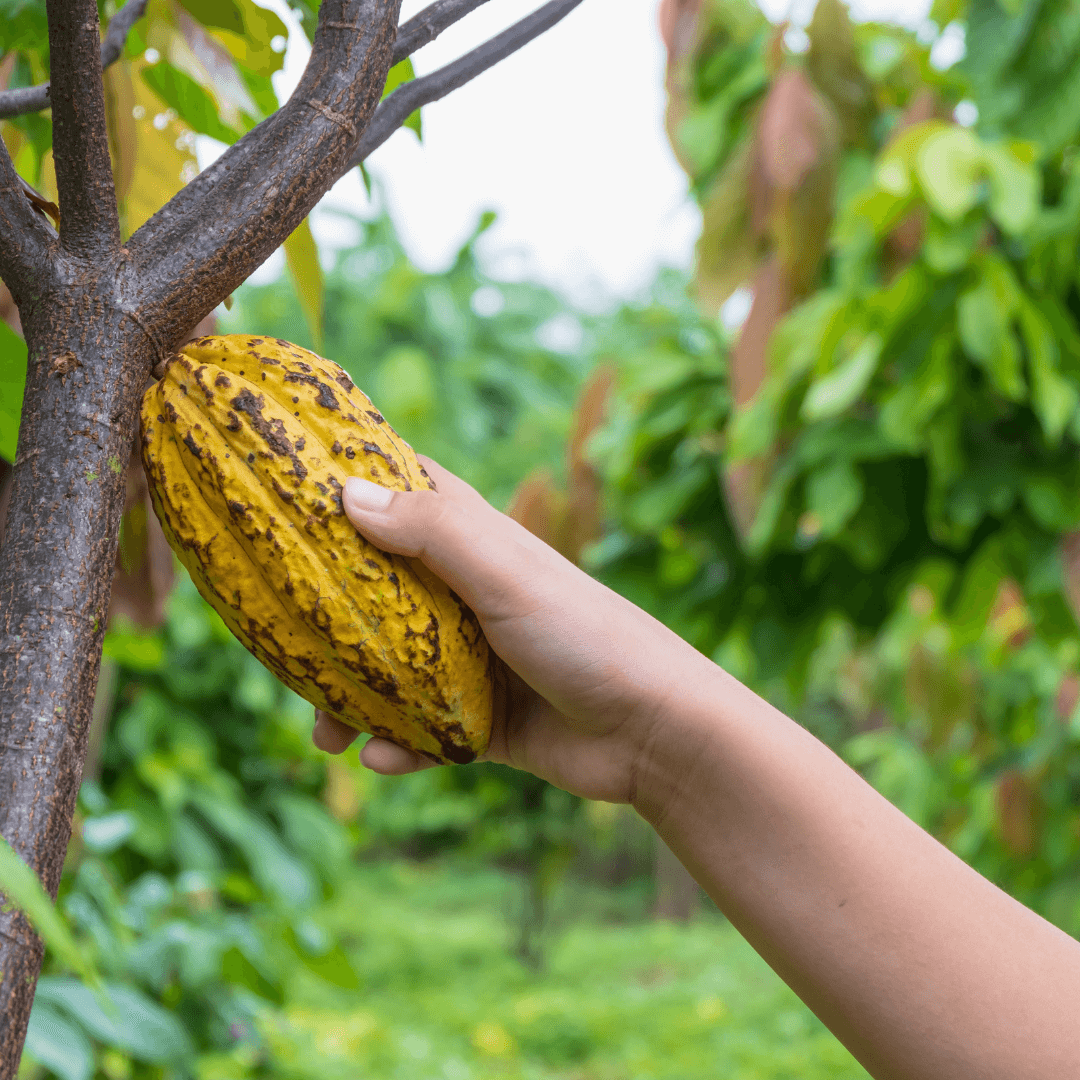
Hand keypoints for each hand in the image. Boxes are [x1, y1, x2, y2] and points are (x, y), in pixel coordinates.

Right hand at [312, 456, 706, 803]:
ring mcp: (474, 661)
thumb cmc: (586, 634)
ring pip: (388, 674)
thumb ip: (433, 531)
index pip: (405, 495)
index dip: (349, 487)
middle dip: (325, 622)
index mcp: (475, 545)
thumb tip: (346, 493)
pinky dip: (399, 748)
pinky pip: (422, 733)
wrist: (655, 732)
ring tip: (325, 737)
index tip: (282, 494)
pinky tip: (386, 762)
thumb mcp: (505, 574)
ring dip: (351, 703)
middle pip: (375, 595)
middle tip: (278, 650)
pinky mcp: (483, 721)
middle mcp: (468, 596)